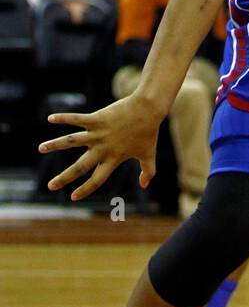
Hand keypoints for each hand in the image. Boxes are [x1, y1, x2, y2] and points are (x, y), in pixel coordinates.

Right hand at [38, 95, 160, 201]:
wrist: (149, 109)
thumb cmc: (149, 131)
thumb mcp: (148, 154)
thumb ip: (148, 171)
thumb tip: (144, 185)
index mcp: (113, 159)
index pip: (97, 179)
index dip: (85, 189)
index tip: (73, 197)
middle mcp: (103, 148)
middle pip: (80, 166)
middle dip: (64, 178)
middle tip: (50, 186)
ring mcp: (98, 133)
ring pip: (72, 141)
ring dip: (55, 145)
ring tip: (40, 148)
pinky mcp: (97, 118)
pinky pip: (77, 119)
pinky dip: (64, 118)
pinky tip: (50, 118)